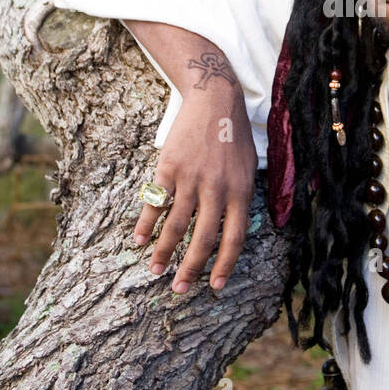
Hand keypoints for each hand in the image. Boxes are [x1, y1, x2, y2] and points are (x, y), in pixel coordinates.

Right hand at [132, 83, 257, 294]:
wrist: (215, 100)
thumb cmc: (234, 138)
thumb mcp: (249, 169)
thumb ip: (240, 200)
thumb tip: (233, 234)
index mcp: (240, 192)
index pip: (234, 238)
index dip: (223, 265)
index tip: (213, 287)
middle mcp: (216, 189)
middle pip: (202, 239)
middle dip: (190, 269)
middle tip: (179, 289)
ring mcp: (191, 178)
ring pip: (175, 225)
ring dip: (163, 252)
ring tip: (156, 271)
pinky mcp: (169, 168)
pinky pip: (156, 202)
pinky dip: (146, 224)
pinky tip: (139, 241)